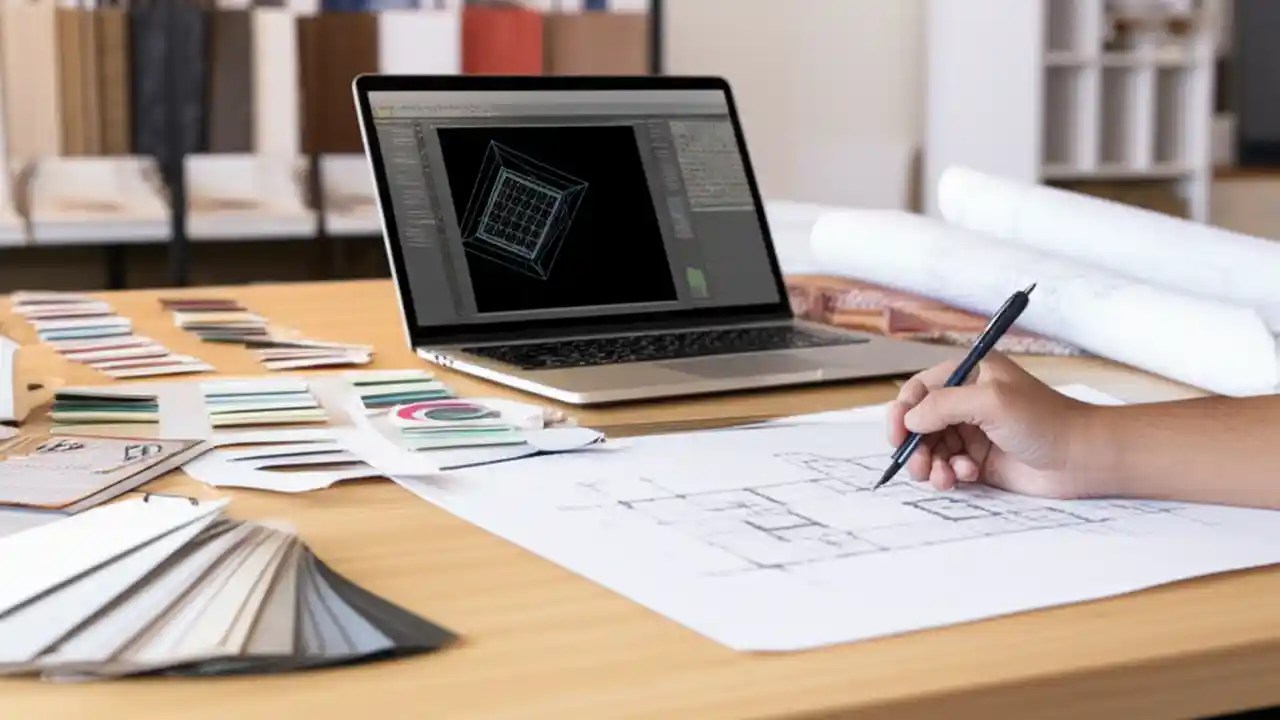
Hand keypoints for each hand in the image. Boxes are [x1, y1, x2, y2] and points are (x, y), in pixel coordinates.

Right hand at [886, 353, 1102, 497]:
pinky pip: (947, 468)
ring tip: (945, 476)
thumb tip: (908, 419)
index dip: (902, 412)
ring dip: (931, 464)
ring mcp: (972, 432)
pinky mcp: (979, 460)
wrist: (1082, 458)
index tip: (897, 435)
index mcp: (968, 376)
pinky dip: (949, 474)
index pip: (918, 390)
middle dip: (915, 445)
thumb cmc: (1045, 421)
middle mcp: (966, 402)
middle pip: (919, 423)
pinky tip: (966, 475)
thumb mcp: (990, 401)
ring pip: (930, 449)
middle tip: (920, 465)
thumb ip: (943, 405)